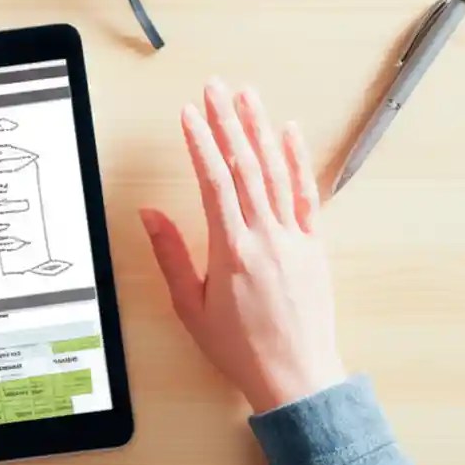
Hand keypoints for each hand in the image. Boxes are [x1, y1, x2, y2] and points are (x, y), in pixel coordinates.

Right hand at [139, 79, 345, 414]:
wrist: (296, 376)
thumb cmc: (240, 347)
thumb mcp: (191, 306)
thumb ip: (171, 255)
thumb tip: (151, 214)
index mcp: (232, 250)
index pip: (213, 182)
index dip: (200, 143)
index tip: (188, 114)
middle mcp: (265, 236)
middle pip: (244, 166)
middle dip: (227, 122)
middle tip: (215, 88)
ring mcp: (294, 238)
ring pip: (275, 172)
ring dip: (260, 129)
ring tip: (247, 96)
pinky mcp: (314, 245)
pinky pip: (306, 195)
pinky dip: (298, 161)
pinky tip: (290, 132)